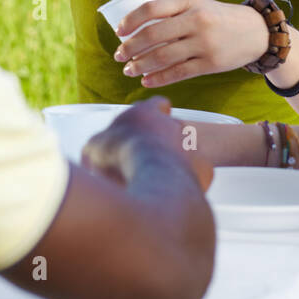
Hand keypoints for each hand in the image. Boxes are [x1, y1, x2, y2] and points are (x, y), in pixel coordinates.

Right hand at [81, 97, 213, 190]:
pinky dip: (189, 181)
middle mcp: (174, 124)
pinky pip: (199, 173)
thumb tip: (93, 156)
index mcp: (147, 113)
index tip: (146, 127)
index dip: (152, 115)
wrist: (150, 179)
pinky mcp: (204, 167)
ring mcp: (192, 145)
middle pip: (174, 128)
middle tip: (148, 162)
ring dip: (177, 162)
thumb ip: (100, 146)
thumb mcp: (94, 149)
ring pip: (188, 150)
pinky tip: (175, 193)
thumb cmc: (118, 160)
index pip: (156, 104)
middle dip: (164, 143)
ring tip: (161, 181)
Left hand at [112, 0, 269, 88]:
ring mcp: (204, 43)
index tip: (119, 32)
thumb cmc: (220, 18)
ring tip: (129, 70)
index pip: (152, 9)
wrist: (257, 31)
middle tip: (118, 55)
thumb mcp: (198, 5)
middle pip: (153, 36)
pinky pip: (178, 73)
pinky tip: (147, 80)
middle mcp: (196, 21)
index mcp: (189, 2)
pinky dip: (159, 78)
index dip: (131, 21)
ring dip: (141, 65)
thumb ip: (172, 13)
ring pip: (163, 57)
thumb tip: (136, 29)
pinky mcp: (211, 63)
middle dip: (130, 48)